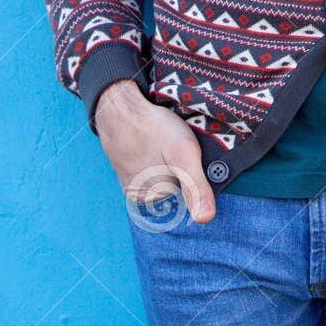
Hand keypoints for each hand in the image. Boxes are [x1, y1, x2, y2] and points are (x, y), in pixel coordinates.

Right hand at [95, 79, 216, 223]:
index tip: (188, 154)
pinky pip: (150, 164)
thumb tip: (205, 220)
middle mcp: (138, 195)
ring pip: (163, 173)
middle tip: (176, 145)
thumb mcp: (184, 155)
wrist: (120, 106)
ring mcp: (130, 180)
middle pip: (174, 184)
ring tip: (163, 141)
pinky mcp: (127, 165)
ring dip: (167, 158)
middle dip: (180, 166)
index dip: (193, 171)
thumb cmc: (154, 129)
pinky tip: (154, 141)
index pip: (187, 193)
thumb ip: (195, 187)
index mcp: (152, 198)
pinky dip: (156, 153)